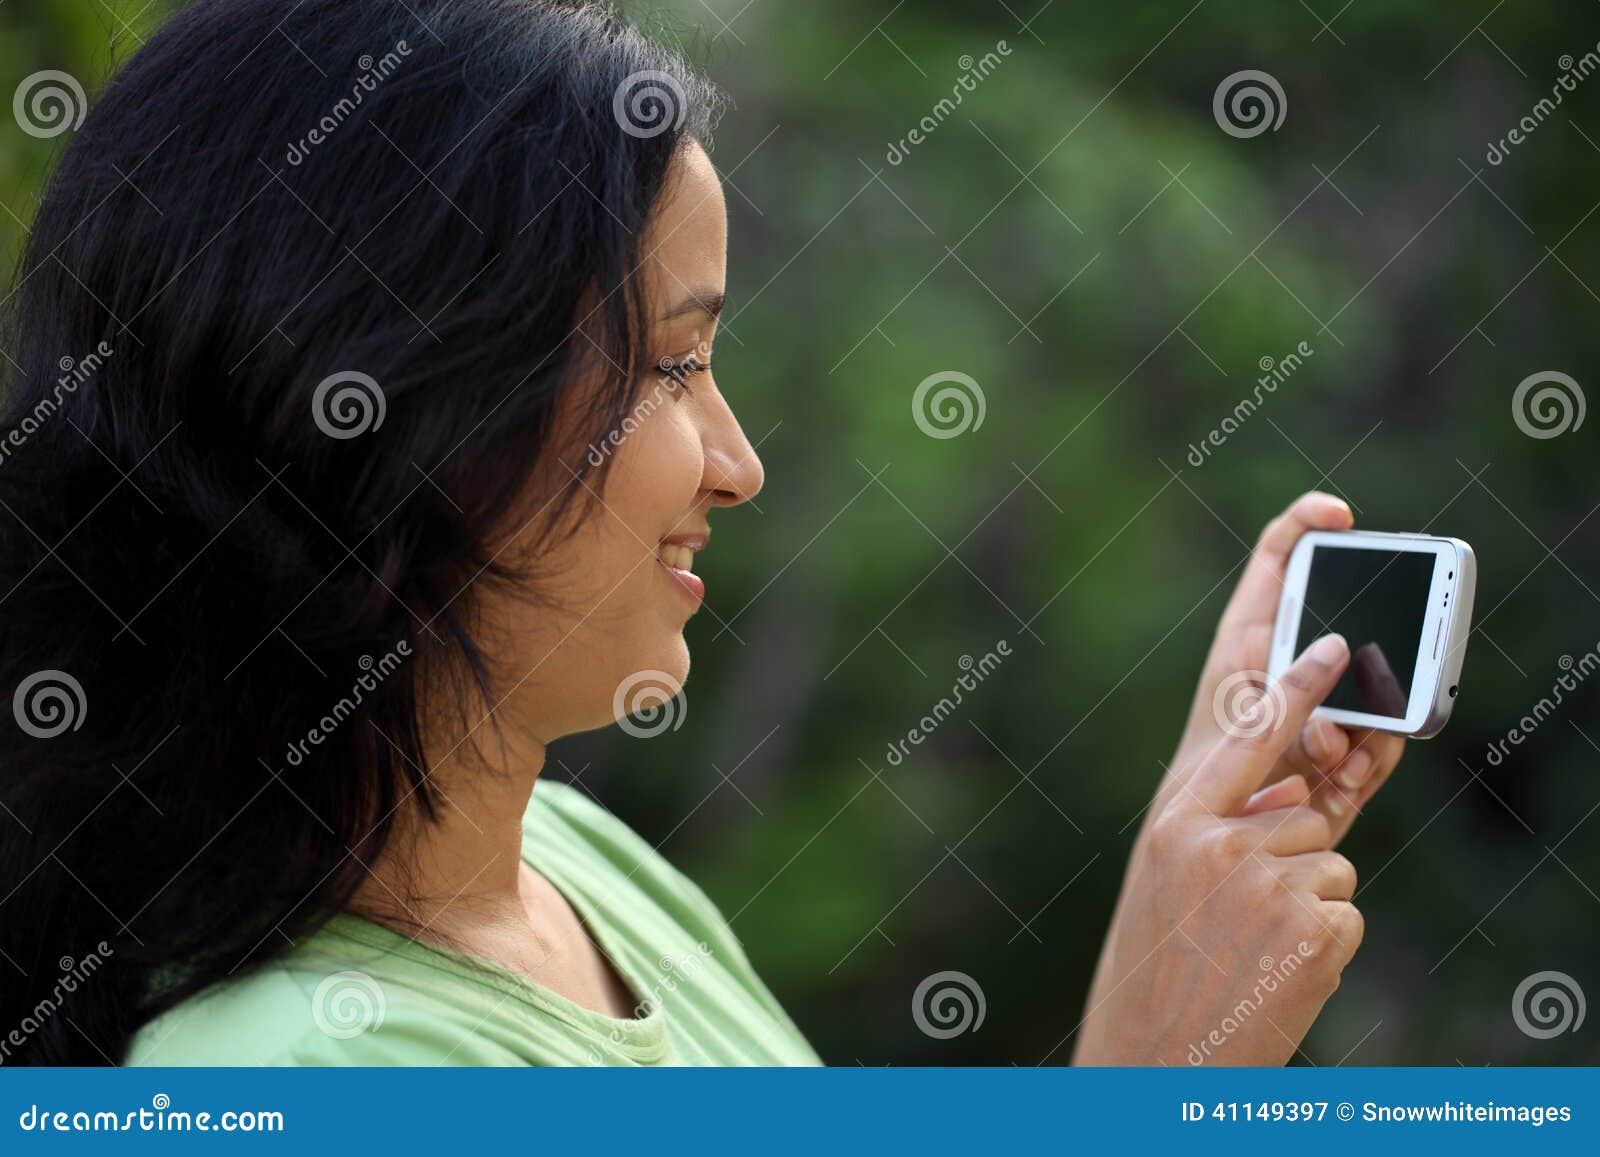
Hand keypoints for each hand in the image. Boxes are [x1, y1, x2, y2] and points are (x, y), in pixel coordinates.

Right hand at [1074, 633, 1363, 1064]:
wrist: (1157, 1058)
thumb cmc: (1158, 965)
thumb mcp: (1168, 879)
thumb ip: (1218, 827)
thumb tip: (1281, 792)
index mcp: (1176, 824)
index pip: (1245, 736)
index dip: (1296, 686)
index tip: (1337, 646)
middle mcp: (1219, 847)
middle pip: (1304, 813)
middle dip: (1291, 855)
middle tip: (1242, 916)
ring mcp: (1268, 888)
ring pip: (1331, 861)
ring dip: (1308, 901)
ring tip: (1254, 946)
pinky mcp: (1313, 931)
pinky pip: (1346, 909)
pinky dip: (1324, 940)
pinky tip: (1279, 969)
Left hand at [1164, 492, 1405, 842]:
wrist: (1218, 845)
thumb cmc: (1208, 774)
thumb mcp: (1240, 726)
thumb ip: (1289, 698)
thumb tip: (1341, 667)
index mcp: (1255, 633)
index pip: (1282, 555)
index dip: (1310, 521)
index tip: (1342, 515)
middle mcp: (1298, 658)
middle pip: (1356, 619)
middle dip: (1371, 652)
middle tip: (1361, 693)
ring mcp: (1330, 701)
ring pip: (1381, 686)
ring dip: (1368, 724)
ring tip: (1331, 759)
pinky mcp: (1350, 749)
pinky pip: (1383, 742)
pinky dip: (1369, 762)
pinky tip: (1339, 783)